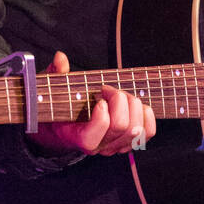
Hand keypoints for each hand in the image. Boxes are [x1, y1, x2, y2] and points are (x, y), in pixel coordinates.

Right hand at [29, 51, 156, 156]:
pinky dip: (146, 115)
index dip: (100, 117)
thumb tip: (60, 57)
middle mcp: (98, 146)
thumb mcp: (55, 89)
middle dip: (120, 100)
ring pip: (136, 130)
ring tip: (121, 95)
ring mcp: (115, 146)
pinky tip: (135, 104)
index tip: (98, 98)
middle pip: (120, 127)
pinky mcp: (129, 142)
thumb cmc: (63, 105)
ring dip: (133, 105)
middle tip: (109, 90)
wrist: (69, 126)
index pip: (90, 138)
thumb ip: (56, 73)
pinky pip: (147, 132)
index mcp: (75, 137)